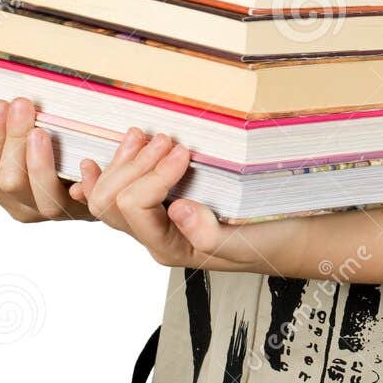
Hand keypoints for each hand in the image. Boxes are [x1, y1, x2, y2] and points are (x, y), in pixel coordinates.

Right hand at [0, 97, 96, 223]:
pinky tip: (87, 163)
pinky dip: (88, 184)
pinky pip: (91, 203)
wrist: (108, 192)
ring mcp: (65, 210)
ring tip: (41, 131)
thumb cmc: (57, 170)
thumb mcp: (16, 165)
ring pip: (44, 196)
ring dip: (40, 162)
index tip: (0, 105)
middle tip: (21, 105)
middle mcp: (33, 207)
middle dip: (12, 141)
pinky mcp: (96, 208)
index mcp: (10, 196)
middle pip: (11, 181)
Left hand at [74, 129, 281, 271]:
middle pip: (110, 202)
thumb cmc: (269, 239)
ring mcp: (153, 219)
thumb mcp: (246, 241)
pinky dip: (106, 174)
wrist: (288, 236)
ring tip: (142, 136)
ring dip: (121, 162)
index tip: (183, 152)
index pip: (136, 207)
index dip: (153, 174)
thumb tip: (178, 209)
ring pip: (108, 195)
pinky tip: (93, 165)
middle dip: (133, 165)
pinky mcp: (160, 204)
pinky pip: (117, 193)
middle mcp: (156, 234)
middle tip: (166, 141)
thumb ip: (210, 234)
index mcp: (170, 246)